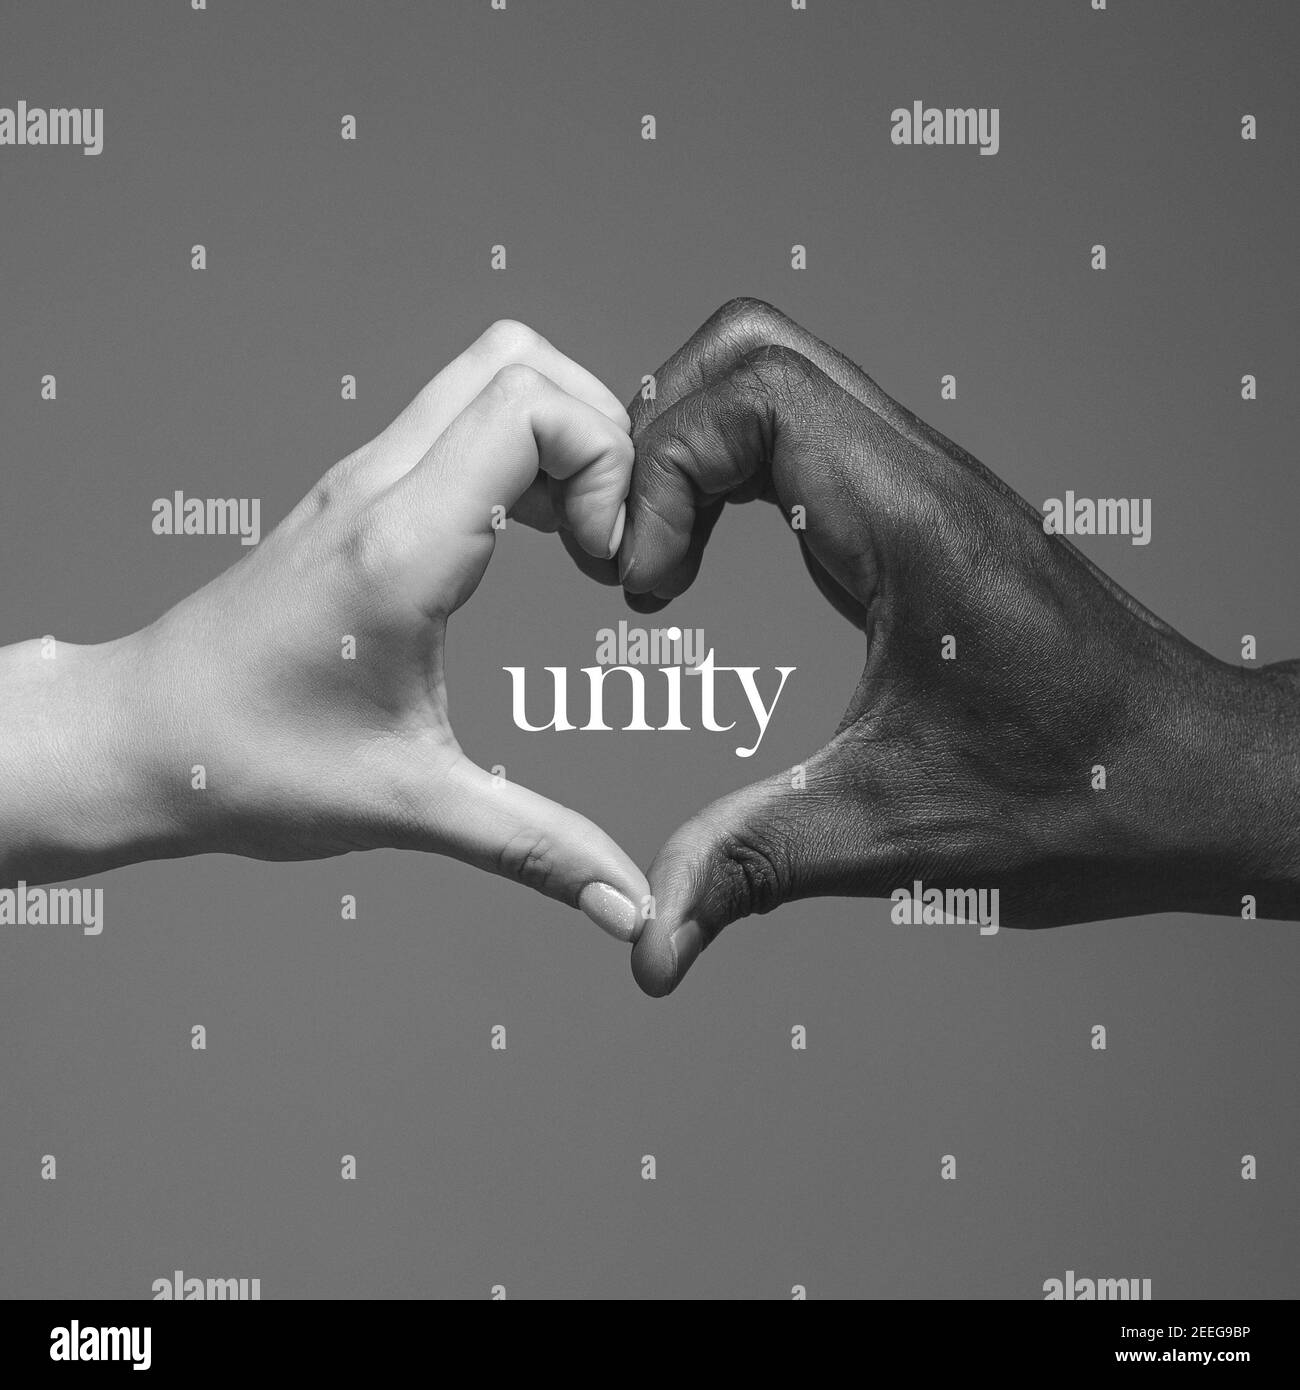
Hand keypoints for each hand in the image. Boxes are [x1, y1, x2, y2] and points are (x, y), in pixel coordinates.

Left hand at [0, 320, 647, 942]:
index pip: (532, 409)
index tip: (609, 563)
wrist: (133, 739)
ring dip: (558, 435)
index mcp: (399, 548)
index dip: (607, 465)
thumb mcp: (411, 808)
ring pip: (485, 377)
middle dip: (599, 430)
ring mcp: (358, 482)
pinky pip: (455, 422)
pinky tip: (526, 541)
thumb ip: (537, 849)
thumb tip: (634, 907)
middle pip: (518, 361)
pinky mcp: (353, 498)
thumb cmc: (246, 766)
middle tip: (610, 535)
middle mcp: (377, 489)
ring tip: (579, 538)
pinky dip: (517, 452)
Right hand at [618, 299, 1299, 993]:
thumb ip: (749, 870)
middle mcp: (917, 477)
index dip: (664, 470)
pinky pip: (806, 432)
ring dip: (694, 445)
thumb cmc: (1081, 791)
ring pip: (779, 375)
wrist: (1195, 775)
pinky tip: (719, 560)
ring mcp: (921, 484)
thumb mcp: (891, 833)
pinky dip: (735, 470)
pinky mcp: (920, 512)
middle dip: (660, 433)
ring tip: (665, 557)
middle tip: (639, 550)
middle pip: (753, 347)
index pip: (756, 390)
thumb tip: (648, 949)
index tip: (649, 589)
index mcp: (911, 525)